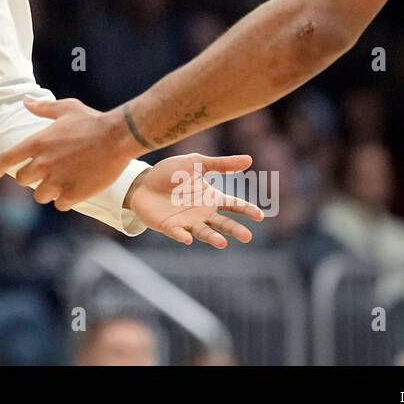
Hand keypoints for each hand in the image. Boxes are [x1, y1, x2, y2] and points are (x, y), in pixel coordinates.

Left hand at [0, 96, 143, 208]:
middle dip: (30, 177)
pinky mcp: (73, 194)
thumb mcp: (66, 108)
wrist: (117, 137)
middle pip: (22, 180)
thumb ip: (43, 107)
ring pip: (40, 195)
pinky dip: (64, 200)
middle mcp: (43, 164)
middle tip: (42, 173)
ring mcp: (57, 181)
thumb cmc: (92, 121)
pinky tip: (72, 191)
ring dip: (47, 190)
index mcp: (37, 143)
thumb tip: (26, 101)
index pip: (7, 159)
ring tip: (59, 183)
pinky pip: (59, 204)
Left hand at [126, 154, 264, 247]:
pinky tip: (187, 238)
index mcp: (211, 197)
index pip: (233, 204)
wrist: (143, 181)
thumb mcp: (196, 163)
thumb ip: (221, 164)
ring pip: (204, 232)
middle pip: (223, 223)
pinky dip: (182, 236)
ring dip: (212, 238)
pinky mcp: (170, 227)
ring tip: (222, 243)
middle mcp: (203, 213)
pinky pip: (178, 233)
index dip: (246, 210)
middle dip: (234, 229)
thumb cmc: (171, 173)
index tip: (260, 215)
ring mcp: (187, 221)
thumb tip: (249, 160)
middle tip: (247, 236)